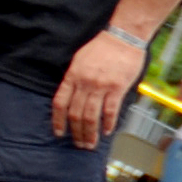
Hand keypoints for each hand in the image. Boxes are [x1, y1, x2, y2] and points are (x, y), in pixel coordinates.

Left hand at [52, 30, 144, 149]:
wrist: (123, 36)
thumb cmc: (102, 46)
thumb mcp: (80, 59)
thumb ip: (74, 78)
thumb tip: (70, 97)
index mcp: (73, 75)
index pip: (60, 103)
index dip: (57, 120)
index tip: (58, 132)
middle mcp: (84, 83)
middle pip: (75, 114)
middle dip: (75, 132)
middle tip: (78, 143)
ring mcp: (101, 86)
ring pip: (91, 116)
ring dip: (89, 133)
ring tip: (90, 144)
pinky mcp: (117, 88)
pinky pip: (109, 111)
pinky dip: (107, 123)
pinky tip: (106, 131)